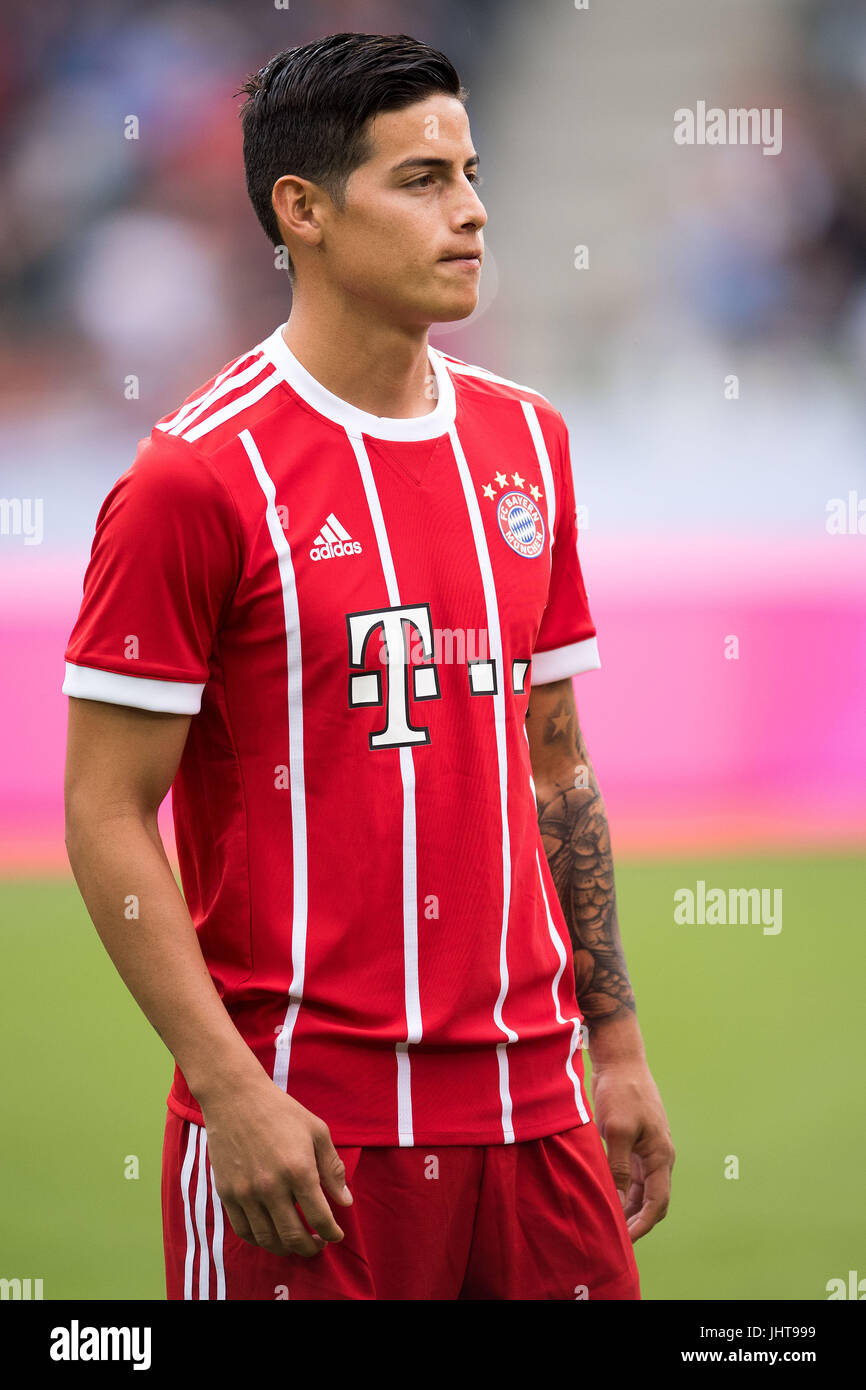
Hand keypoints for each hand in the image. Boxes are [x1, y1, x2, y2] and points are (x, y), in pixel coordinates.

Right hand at [200, 1075, 353, 1257]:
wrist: (235, 1097)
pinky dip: (260, 1240)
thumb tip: (345, 1202)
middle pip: (294, 1236)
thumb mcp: (317, 1131)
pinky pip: (244, 1231)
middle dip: (311, 1247)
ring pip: (268, 1239)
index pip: (320, 1218)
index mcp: (299, 1170)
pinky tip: (271, 1235)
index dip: (332, 1233)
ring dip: (286, 1249)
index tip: (336, 1235)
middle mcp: (271, 1186)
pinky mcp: (226, 1193)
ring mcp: (246, 1192)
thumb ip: (333, 1168)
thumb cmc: (281, 1111)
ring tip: (296, 1242)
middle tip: (318, 1245)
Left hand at [590, 1058, 674, 1241]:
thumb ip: (619, 1167)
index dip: (642, 1225)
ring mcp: (646, 1149)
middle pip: (652, 1200)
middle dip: (636, 1222)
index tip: (625, 1241)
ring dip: (627, 1207)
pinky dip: (621, 1190)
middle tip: (613, 1240)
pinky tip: (605, 1198)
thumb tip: (618, 1199)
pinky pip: (631, 1175)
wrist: (619, 1061)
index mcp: (661, 1155)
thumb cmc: (620, 1092)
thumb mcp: (617, 1130)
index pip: (657, 1202)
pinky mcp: (633, 1142)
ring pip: (641, 1190)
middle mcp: (658, 1156)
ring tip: (607, 1224)